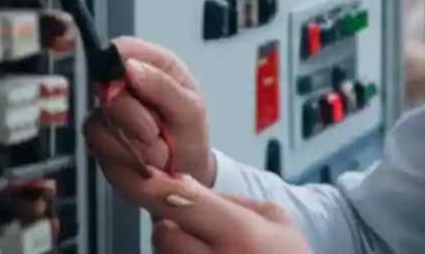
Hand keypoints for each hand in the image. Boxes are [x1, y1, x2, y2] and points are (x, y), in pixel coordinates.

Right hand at [84, 38, 214, 208]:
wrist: (185, 174)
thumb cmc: (189, 134)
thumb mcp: (189, 110)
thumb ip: (163, 87)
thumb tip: (130, 67)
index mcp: (156, 66)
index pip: (124, 48)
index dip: (117, 60)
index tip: (124, 82)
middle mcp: (128, 84)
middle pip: (106, 84)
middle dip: (131, 115)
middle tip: (154, 132)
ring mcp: (111, 110)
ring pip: (100, 116)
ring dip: (130, 140)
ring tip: (156, 150)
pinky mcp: (100, 134)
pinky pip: (98, 140)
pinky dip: (122, 154)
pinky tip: (140, 160)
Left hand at [141, 171, 311, 253]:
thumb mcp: (277, 218)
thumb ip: (232, 199)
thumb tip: (189, 185)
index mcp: (240, 232)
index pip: (185, 202)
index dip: (160, 187)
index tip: (146, 177)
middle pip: (163, 235)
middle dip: (169, 226)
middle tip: (187, 225)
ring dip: (175, 248)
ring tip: (206, 247)